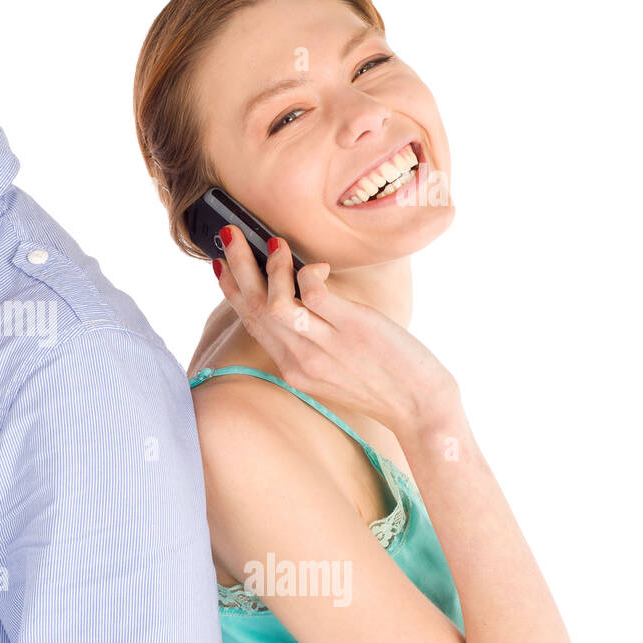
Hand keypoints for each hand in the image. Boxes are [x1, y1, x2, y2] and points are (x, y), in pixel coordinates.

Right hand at [213, 230, 459, 437]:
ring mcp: (324, 346)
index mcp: (293, 368)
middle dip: (238, 267)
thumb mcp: (334, 372)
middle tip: (229, 233)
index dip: (231, 290)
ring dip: (268, 269)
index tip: (220, 264)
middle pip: (255, 308)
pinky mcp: (351, 330)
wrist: (422, 409)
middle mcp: (300, 359)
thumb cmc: (386, 385)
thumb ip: (312, 344)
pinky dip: (309, 273)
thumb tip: (303, 300)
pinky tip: (319, 266)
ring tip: (273, 243)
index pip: (252, 323)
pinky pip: (313, 295)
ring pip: (276, 303)